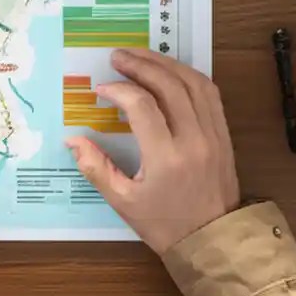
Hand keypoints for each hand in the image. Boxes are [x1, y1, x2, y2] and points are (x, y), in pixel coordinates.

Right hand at [66, 49, 239, 253]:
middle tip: (117, 56)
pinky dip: (188, 75)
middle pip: (168, 85)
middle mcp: (193, 139)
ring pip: (192, 82)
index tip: (101, 89)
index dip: (119, 90)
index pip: (142, 106)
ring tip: (140, 56)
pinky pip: (209, 93)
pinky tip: (169, 71)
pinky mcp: (223, 132)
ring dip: (165, 63)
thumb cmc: (164, 223)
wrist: (213, 240)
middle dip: (140, 64)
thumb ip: (96, 168)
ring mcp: (213, 133)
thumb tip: (72, 140)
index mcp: (166, 158)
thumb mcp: (123, 202)